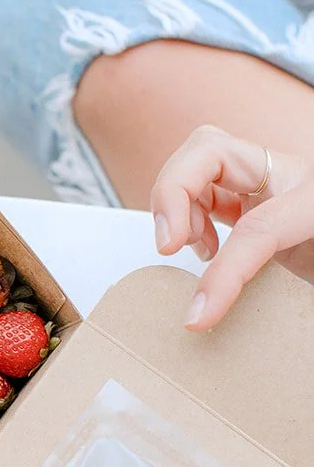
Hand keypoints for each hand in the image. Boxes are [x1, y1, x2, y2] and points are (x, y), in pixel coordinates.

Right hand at [150, 124, 313, 329]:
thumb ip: (312, 282)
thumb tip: (231, 317)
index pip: (258, 227)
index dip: (223, 274)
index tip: (200, 316)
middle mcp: (289, 179)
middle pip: (209, 149)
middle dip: (173, 192)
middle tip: (168, 245)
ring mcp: (267, 183)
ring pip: (197, 162)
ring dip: (175, 202)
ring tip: (187, 245)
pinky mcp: (252, 199)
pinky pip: (202, 188)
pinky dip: (185, 212)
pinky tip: (202, 244)